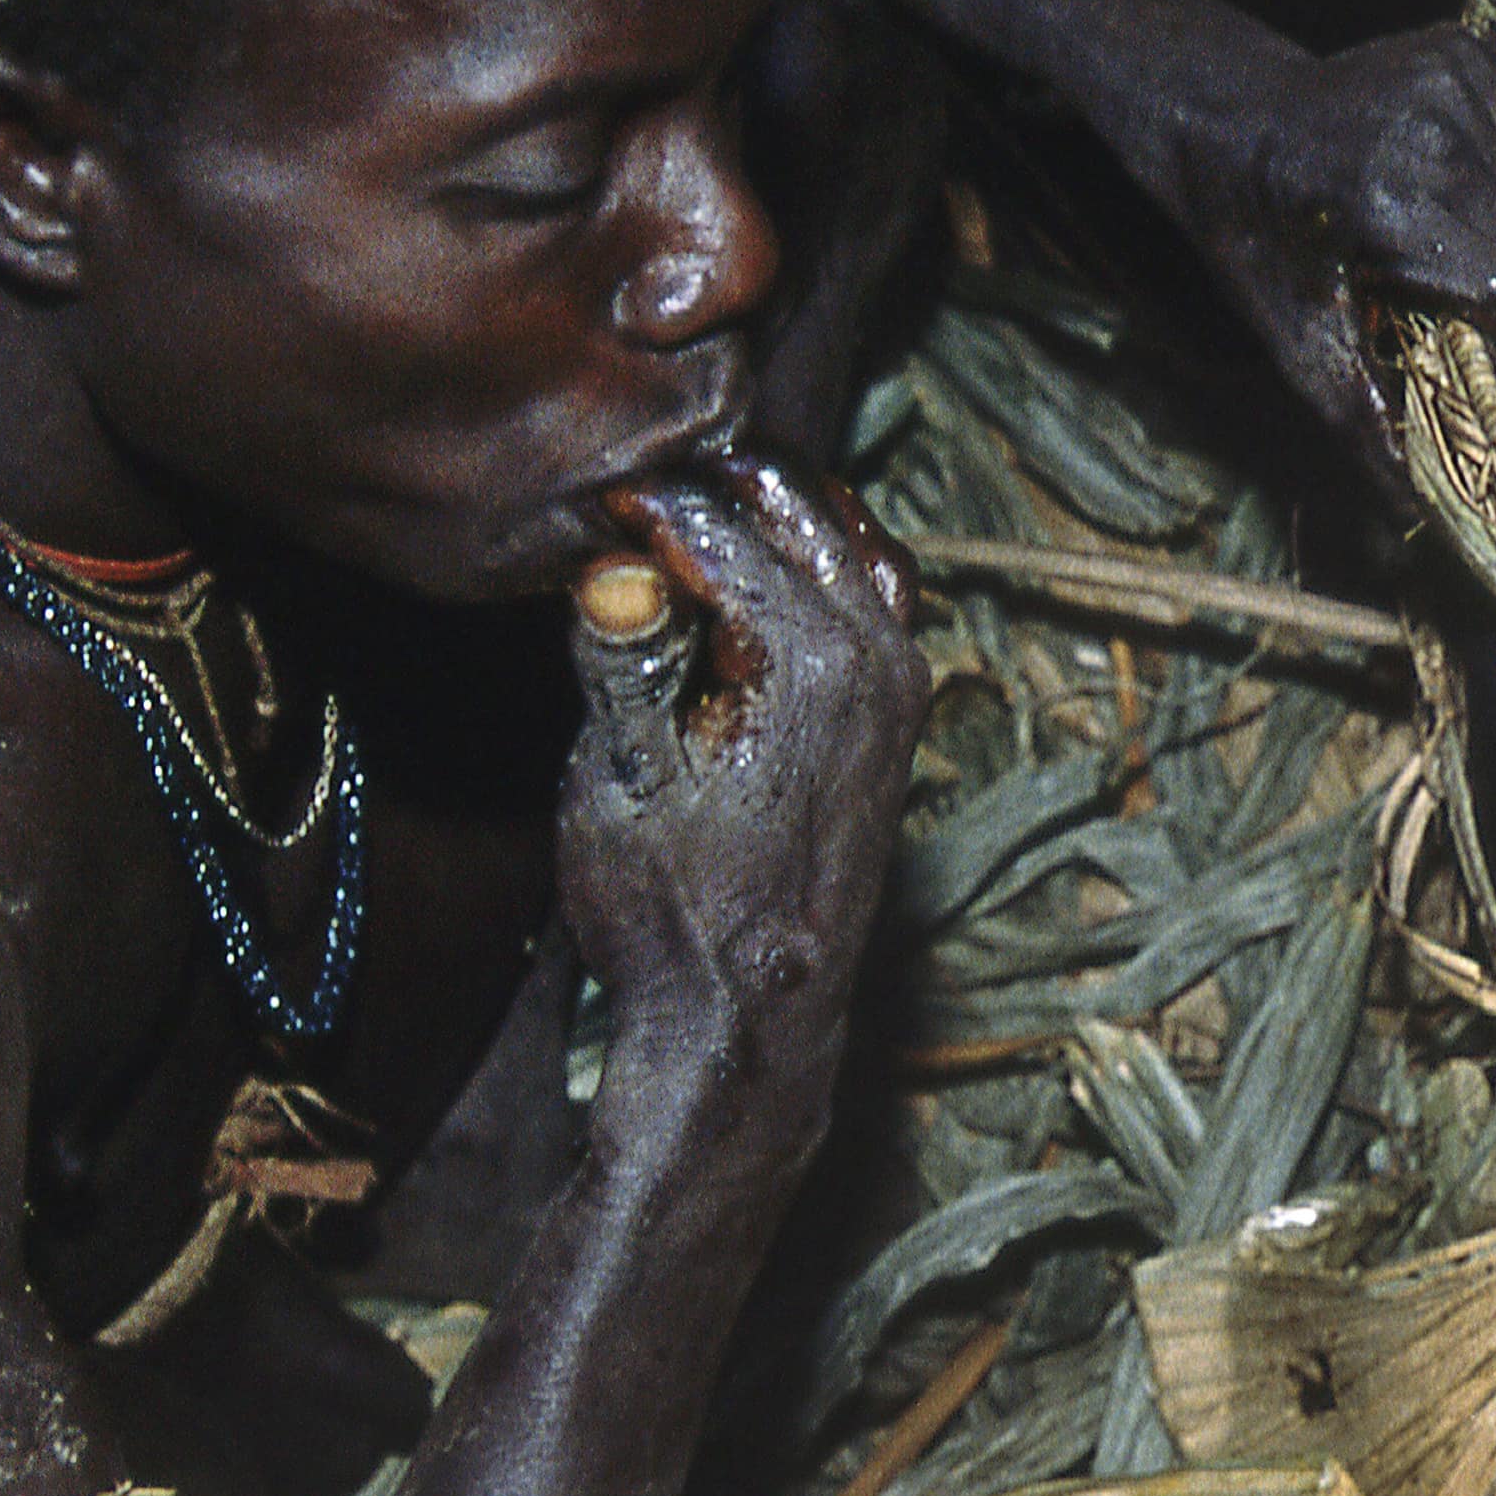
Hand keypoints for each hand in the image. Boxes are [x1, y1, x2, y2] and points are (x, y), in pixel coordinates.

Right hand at [556, 454, 928, 1176]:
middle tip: (645, 477)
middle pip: (800, 515)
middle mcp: (880, 660)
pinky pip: (873, 599)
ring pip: (852, 548)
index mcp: (812, 659)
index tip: (591, 490)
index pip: (720, 528)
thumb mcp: (618, 778)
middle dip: (723, 486)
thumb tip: (613, 558)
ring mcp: (903, 690)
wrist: (749, 1018)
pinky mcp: (902, 722)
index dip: (648, 502)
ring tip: (703, 502)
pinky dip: (823, 565)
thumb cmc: (672, 912)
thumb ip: (621, 656)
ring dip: (784, 515)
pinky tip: (765, 571)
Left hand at [1123, 23, 1495, 462]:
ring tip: (1423, 229)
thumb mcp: (1298, 343)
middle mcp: (1431, 133)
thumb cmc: (1258, 242)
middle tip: (1446, 303)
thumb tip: (1426, 519)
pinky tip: (1439, 173)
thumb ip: (1369, 427)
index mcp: (1390, 206)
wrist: (1223, 116)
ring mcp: (1451, 79)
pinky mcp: (1466, 48)